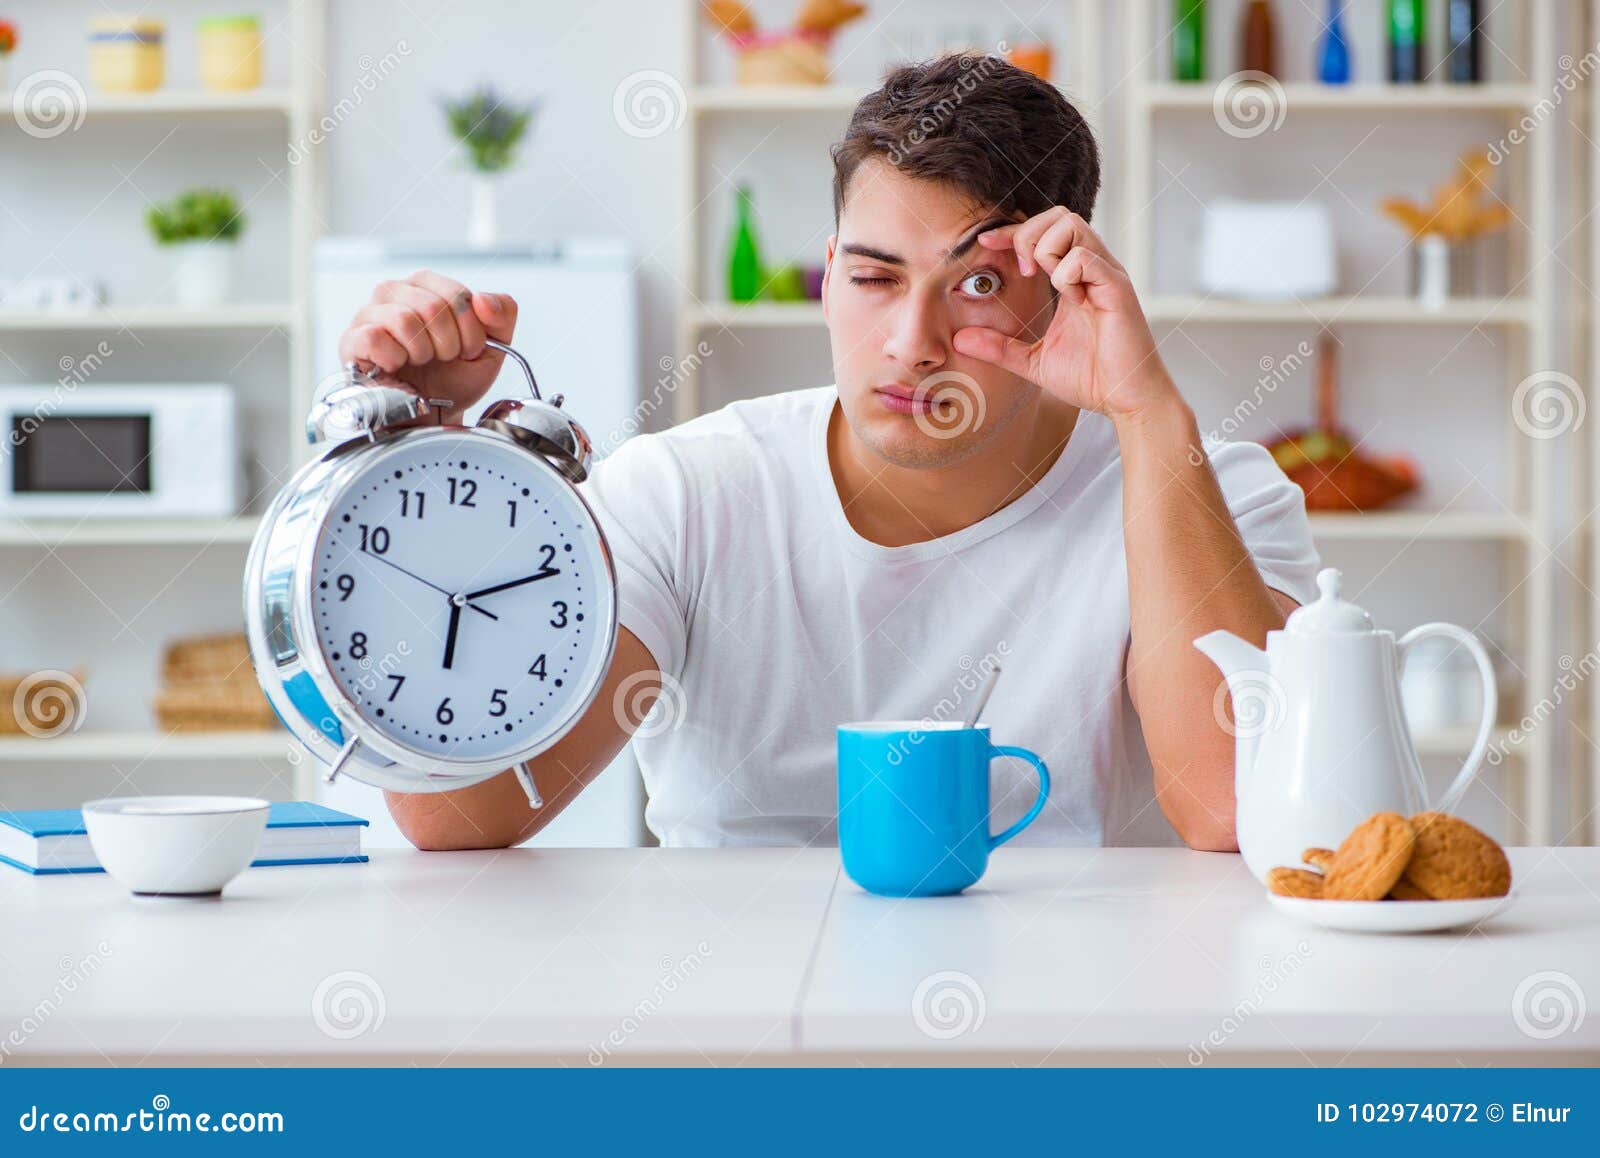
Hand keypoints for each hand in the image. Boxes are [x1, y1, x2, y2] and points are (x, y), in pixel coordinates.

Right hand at [337, 270, 518, 421]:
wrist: (433, 415)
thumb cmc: (455, 377)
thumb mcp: (493, 347)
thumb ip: (502, 314)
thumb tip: (483, 300)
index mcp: (427, 285)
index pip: (456, 294)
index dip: (470, 329)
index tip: (468, 349)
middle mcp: (395, 291)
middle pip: (433, 306)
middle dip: (449, 344)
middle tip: (444, 359)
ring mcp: (369, 313)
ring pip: (404, 319)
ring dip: (423, 352)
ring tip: (421, 362)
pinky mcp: (352, 340)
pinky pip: (374, 337)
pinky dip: (394, 357)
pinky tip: (397, 365)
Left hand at [950, 209, 1179, 420]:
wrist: (1124, 400)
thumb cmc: (1090, 378)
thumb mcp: (1031, 361)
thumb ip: (998, 347)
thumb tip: (960, 338)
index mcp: (1073, 279)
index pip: (1043, 233)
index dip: (1012, 232)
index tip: (986, 242)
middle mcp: (1092, 269)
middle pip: (1059, 215)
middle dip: (1029, 234)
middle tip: (1022, 271)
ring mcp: (1106, 275)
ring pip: (1072, 225)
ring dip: (1047, 249)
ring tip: (1045, 282)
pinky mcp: (1117, 288)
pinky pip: (1086, 258)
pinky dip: (1067, 274)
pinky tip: (1072, 300)